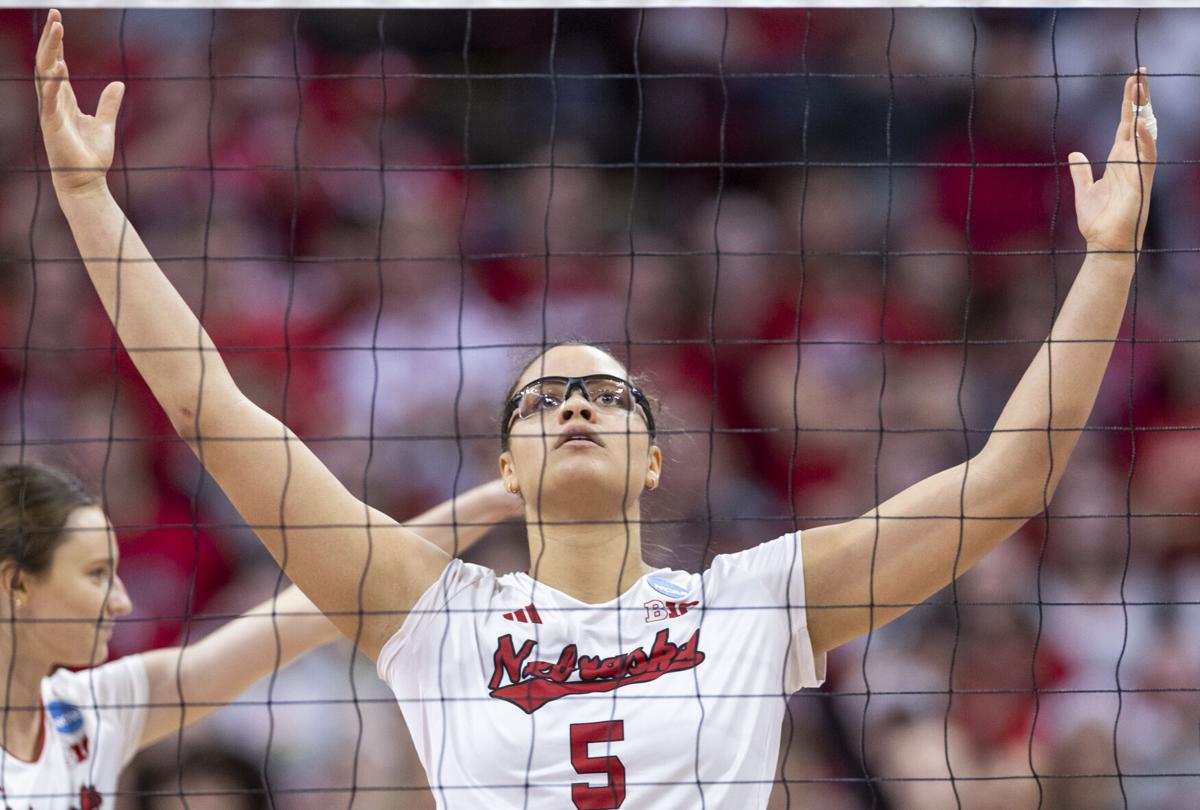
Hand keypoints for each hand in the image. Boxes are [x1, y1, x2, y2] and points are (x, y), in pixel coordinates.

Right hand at [35, 9, 124, 196]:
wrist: (86, 181)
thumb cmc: (91, 156)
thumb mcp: (105, 124)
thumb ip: (108, 103)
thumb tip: (118, 84)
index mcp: (63, 99)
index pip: (56, 64)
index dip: (57, 44)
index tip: (59, 22)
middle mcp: (53, 101)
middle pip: (48, 62)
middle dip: (51, 39)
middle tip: (55, 15)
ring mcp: (50, 111)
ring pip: (45, 74)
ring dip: (50, 51)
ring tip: (56, 29)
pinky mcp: (52, 124)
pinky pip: (50, 98)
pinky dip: (53, 81)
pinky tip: (58, 65)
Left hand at [1069, 69, 1156, 253]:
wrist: (1104, 243)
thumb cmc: (1098, 221)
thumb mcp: (1084, 190)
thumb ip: (1081, 172)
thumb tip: (1075, 154)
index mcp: (1119, 159)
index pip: (1125, 123)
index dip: (1128, 102)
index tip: (1131, 80)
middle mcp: (1131, 160)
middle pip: (1137, 121)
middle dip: (1139, 97)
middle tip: (1140, 72)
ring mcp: (1138, 169)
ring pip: (1144, 132)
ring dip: (1143, 110)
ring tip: (1141, 87)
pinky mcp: (1141, 182)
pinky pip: (1146, 157)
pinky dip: (1143, 141)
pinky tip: (1140, 125)